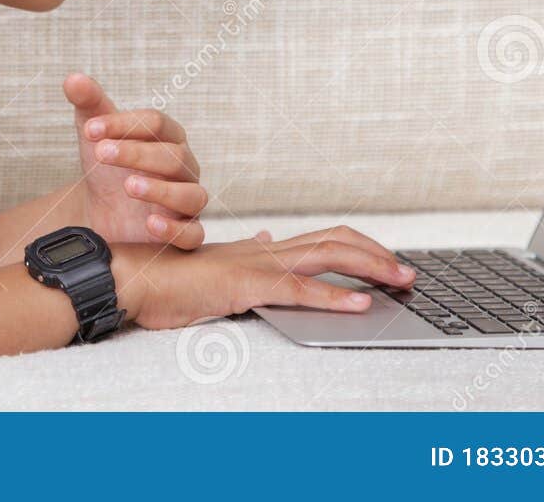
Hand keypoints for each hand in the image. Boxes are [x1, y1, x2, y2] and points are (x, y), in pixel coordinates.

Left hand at [65, 73, 206, 249]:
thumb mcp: (96, 136)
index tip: (89, 129)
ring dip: (161, 190)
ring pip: (192, 194)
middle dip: (136, 153)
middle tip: (101, 154)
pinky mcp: (184, 234)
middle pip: (173, 155)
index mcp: (168, 138)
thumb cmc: (109, 169)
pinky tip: (150, 224)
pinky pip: (193, 235)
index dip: (123, 124)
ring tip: (129, 186)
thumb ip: (89, 105)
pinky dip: (175, 230)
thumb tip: (73, 78)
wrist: (105, 214)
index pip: (156, 122)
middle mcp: (184, 168)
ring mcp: (187, 202)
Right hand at [108, 225, 416, 329]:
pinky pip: (298, 289)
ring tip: (401, 280)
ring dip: (371, 267)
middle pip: (335, 240)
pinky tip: (360, 304)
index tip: (386, 263)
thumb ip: (242, 257)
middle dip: (377, 254)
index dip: (359, 248)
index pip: (322, 240)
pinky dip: (334, 296)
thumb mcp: (213, 267)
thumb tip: (260, 240)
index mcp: (261, 250)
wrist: (134, 278)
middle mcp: (265, 250)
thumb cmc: (167, 280)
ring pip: (327, 255)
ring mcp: (257, 265)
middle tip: (408, 272)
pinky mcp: (246, 285)